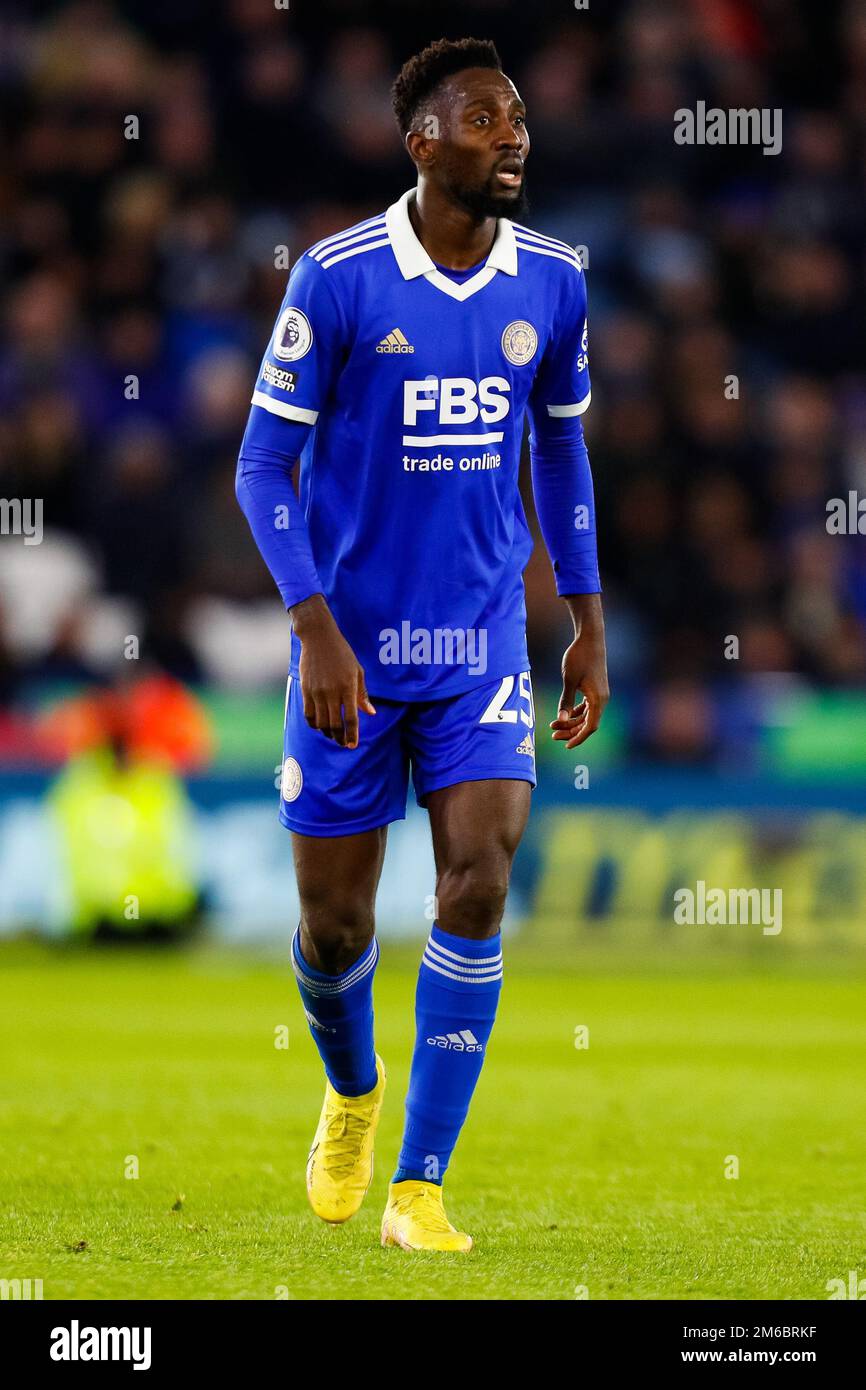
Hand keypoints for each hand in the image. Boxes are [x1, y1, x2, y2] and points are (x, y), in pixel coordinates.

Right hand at [292, 595, 374, 747]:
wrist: (318, 638)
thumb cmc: (342, 653)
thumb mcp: (357, 671)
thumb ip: (363, 694)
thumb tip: (371, 713)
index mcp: (348, 687)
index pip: (351, 718)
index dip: (352, 734)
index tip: (353, 745)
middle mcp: (332, 692)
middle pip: (335, 724)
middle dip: (340, 738)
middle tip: (344, 743)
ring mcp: (317, 692)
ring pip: (321, 722)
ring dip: (327, 733)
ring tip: (333, 735)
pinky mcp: (306, 690)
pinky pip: (308, 714)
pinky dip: (314, 724)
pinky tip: (319, 726)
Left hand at [550, 620, 609, 750]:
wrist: (590, 638)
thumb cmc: (579, 657)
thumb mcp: (569, 680)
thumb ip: (565, 701)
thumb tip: (560, 720)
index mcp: (598, 700)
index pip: (590, 727)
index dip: (578, 738)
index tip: (566, 746)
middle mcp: (601, 699)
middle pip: (587, 723)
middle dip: (570, 731)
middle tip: (552, 734)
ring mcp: (599, 694)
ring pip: (586, 715)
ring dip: (571, 721)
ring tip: (554, 725)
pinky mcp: (595, 689)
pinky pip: (586, 707)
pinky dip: (575, 712)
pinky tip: (564, 714)